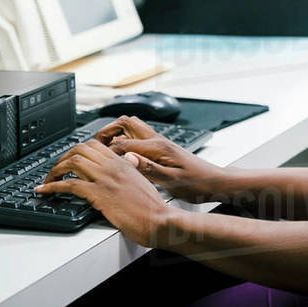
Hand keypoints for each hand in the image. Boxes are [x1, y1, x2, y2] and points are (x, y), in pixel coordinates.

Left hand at [35, 139, 170, 246]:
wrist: (160, 221)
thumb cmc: (153, 207)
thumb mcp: (142, 182)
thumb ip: (130, 171)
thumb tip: (126, 164)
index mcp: (123, 162)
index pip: (94, 145)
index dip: (77, 151)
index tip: (69, 161)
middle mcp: (113, 167)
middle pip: (79, 149)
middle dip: (62, 158)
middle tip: (55, 170)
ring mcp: (105, 179)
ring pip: (72, 163)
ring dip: (55, 171)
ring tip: (47, 180)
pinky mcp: (100, 195)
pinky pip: (70, 185)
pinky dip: (53, 186)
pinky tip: (45, 191)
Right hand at [94, 116, 227, 202]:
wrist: (214, 181)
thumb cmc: (197, 183)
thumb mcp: (172, 181)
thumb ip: (148, 169)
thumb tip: (127, 159)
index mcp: (157, 148)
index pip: (122, 143)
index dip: (104, 152)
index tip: (93, 161)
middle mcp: (157, 140)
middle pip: (126, 123)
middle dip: (107, 131)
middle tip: (93, 145)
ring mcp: (159, 142)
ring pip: (131, 127)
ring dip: (115, 133)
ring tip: (103, 148)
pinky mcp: (161, 148)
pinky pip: (138, 137)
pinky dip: (125, 140)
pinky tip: (121, 155)